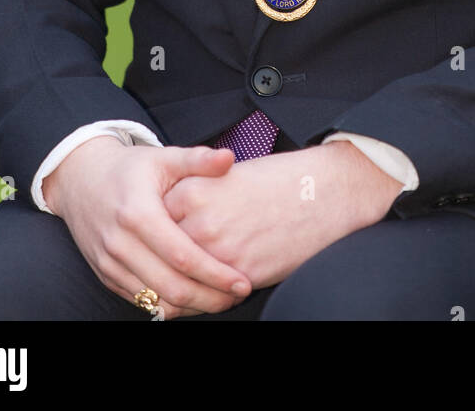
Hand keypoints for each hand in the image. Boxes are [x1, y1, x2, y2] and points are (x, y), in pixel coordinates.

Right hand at [42, 136, 252, 318]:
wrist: (80, 179)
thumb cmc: (130, 168)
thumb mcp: (162, 157)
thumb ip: (197, 159)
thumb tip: (229, 158)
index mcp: (138, 214)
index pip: (182, 256)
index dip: (215, 273)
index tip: (242, 281)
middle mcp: (121, 244)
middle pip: (171, 287)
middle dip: (210, 298)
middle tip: (238, 295)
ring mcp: (110, 263)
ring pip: (156, 302)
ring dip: (192, 308)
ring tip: (222, 300)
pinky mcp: (106, 275)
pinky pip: (141, 302)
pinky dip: (169, 306)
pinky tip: (194, 298)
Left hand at [164, 139, 401, 290]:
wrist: (320, 192)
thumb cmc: (276, 180)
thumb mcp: (225, 176)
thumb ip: (196, 196)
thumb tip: (174, 219)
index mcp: (191, 191)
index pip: (154, 224)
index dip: (157, 236)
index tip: (160, 242)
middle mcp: (198, 222)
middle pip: (163, 255)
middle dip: (165, 266)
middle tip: (169, 270)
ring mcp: (218, 251)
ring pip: (183, 281)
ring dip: (184, 288)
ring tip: (191, 286)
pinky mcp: (239, 274)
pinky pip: (211, 296)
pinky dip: (210, 298)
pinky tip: (218, 292)